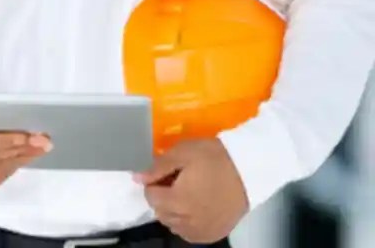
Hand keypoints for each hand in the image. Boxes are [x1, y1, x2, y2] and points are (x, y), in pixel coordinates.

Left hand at [133, 138, 248, 242]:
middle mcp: (187, 221)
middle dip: (163, 196)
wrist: (250, 169)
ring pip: (173, 223)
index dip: (154, 182)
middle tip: (177, 181)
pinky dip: (187, 223)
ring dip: (173, 210)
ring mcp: (202, 230)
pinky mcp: (214, 233)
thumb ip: (157, 167)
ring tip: (188, 193)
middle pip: (160, 211)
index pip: (150, 196)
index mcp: (177, 201)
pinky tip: (195, 208)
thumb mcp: (182, 153)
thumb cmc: (215, 157)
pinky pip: (189, 233)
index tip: (166, 173)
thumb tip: (137, 178)